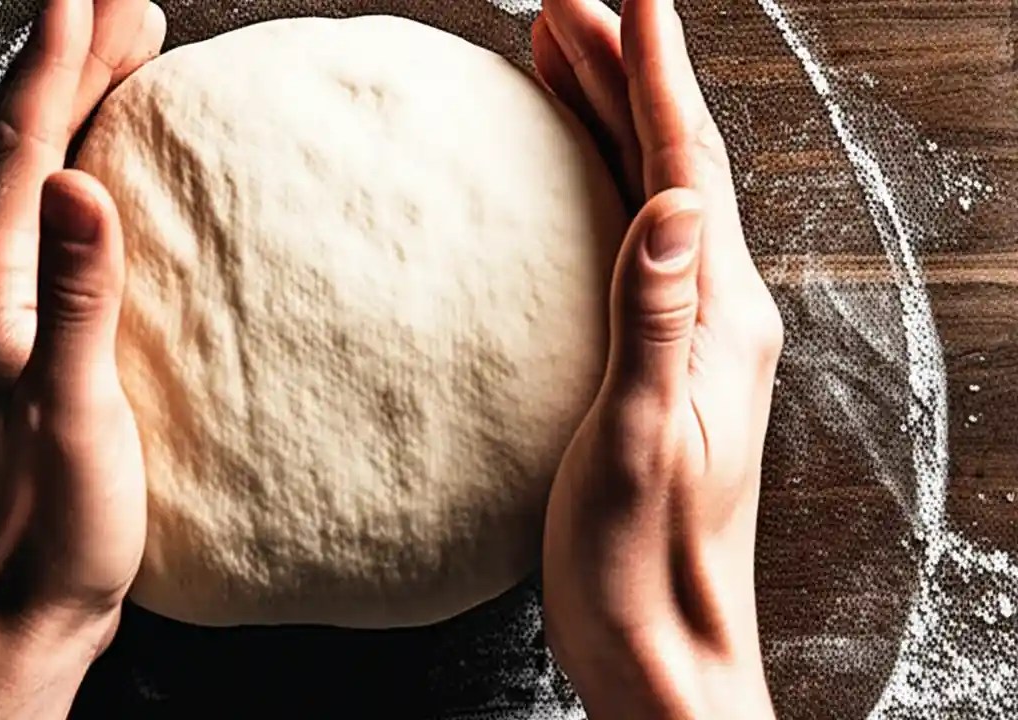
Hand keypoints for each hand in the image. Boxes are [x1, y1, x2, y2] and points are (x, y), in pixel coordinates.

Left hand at [0, 1, 165, 716]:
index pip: (22, 152)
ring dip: (67, 120)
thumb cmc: (44, 531)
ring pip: (24, 189)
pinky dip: (67, 183)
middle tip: (125, 13)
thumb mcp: (74, 414)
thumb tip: (82, 182)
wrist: (6, 621)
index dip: (57, 66)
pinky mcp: (5, 350)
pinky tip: (97, 185)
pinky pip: (34, 235)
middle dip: (67, 73)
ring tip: (114, 70)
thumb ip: (75, 299)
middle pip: (19, 154)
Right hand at [534, 1, 782, 717]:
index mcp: (719, 316)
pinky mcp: (659, 361)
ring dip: (610, 121)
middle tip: (562, 10)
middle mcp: (716, 312)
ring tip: (560, 62)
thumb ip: (656, 320)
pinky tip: (576, 177)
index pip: (687, 164)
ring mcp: (690, 335)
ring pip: (650, 196)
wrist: (663, 646)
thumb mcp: (638, 439)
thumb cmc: (642, 559)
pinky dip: (605, 188)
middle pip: (669, 163)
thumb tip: (669, 202)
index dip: (656, 72)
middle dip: (620, 75)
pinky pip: (634, 245)